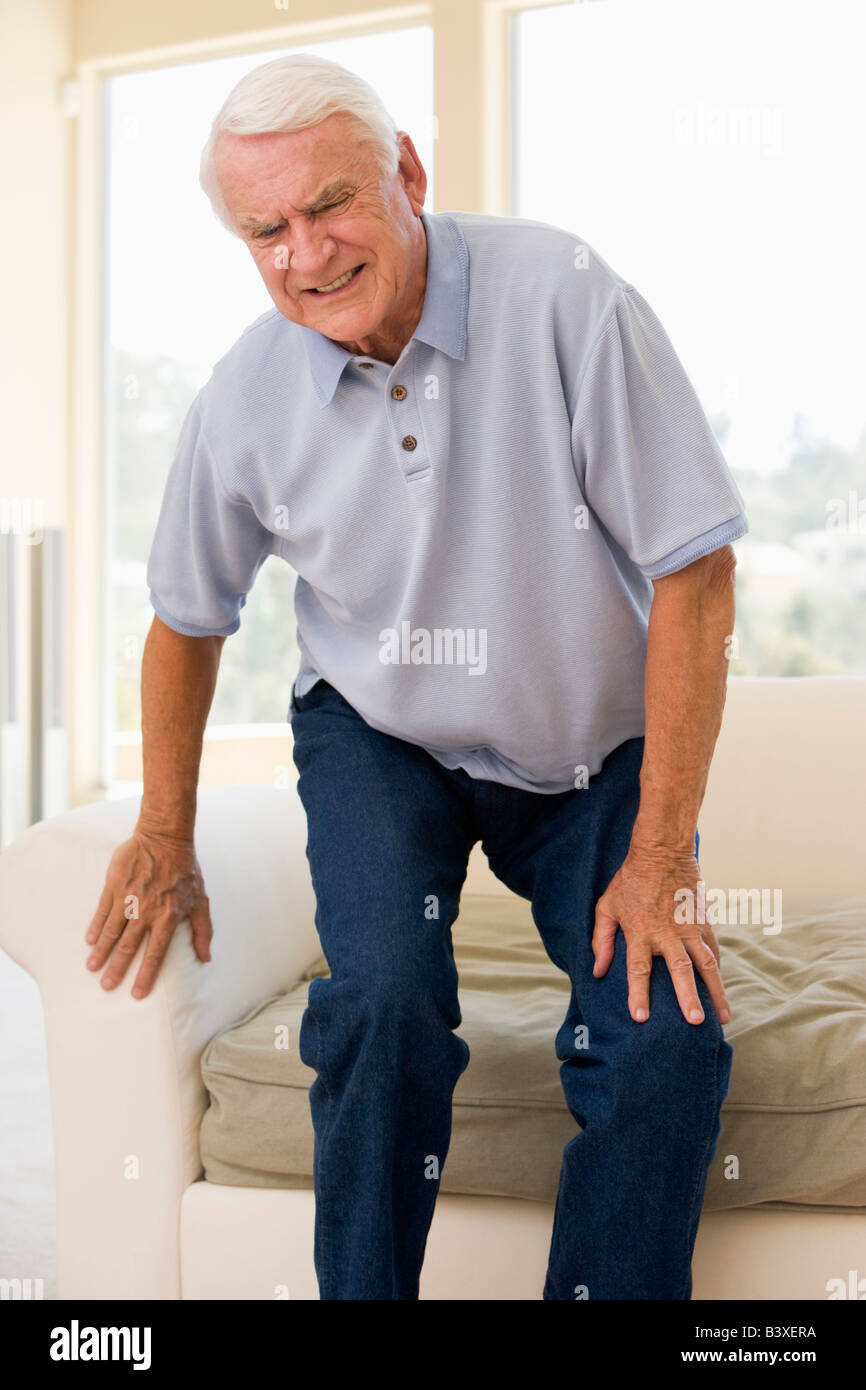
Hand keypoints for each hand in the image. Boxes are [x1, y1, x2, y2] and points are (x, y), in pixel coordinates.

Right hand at [84, 827, 212, 998]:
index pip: (155, 953)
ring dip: (102, 952)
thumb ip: (203, 930)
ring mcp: (128, 898)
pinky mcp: (114, 885)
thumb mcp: (201, 899)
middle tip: (107, 987)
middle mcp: (146, 911)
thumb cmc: (185, 870)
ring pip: (112, 931)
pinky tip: (90, 941)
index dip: (145, 975)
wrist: (164, 838)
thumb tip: (206, 957)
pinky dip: (96, 927)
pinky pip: (102, 911)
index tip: (136, 994)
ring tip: (93, 968)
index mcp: (168, 917)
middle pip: (129, 947)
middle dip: (117, 969)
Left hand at [591, 846, 730, 1025]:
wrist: (662, 851)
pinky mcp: (703, 921)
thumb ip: (601, 940)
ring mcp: (689, 927)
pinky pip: (713, 948)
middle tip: (696, 1022)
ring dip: (716, 991)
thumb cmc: (630, 880)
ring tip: (723, 1016)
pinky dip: (718, 969)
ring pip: (707, 963)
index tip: (641, 1018)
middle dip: (689, 997)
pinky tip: (720, 987)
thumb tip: (599, 971)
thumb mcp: (606, 906)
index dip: (638, 994)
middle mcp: (667, 932)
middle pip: (680, 970)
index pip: (638, 969)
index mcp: (640, 930)